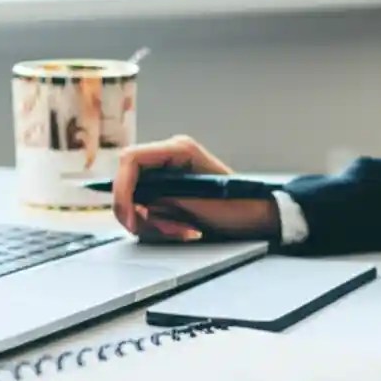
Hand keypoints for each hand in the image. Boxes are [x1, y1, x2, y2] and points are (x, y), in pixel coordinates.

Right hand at [112, 135, 280, 242]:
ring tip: (181, 231)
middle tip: (159, 231)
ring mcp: (166, 174)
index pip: (131, 160)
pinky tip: (182, 230)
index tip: (129, 219)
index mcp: (178, 149)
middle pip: (129, 182)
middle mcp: (168, 157)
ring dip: (152, 222)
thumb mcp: (197, 204)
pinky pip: (148, 209)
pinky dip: (159, 225)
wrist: (258, 217)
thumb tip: (136, 205)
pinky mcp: (167, 191)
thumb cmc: (238, 206)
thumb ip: (162, 200)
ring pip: (136, 200)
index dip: (122, 190)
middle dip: (138, 212)